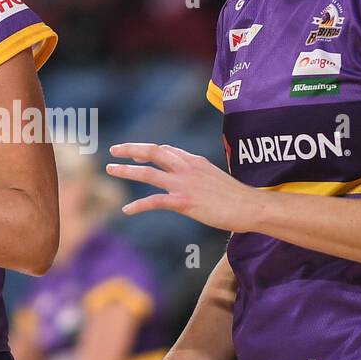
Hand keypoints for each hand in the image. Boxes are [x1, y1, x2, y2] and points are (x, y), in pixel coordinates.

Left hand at [105, 142, 253, 231]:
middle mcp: (187, 168)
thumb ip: (199, 174)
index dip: (148, 150)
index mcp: (195, 161)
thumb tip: (191, 178)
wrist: (250, 206)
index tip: (135, 153)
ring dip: (126, 170)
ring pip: (148, 173)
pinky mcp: (184, 202)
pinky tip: (126, 210)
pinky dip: (138, 205)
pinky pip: (154, 201)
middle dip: (131, 149)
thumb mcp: (214, 177)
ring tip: (110, 169)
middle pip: (153, 152)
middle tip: (113, 150)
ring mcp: (184, 184)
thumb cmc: (236, 197)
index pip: (167, 149)